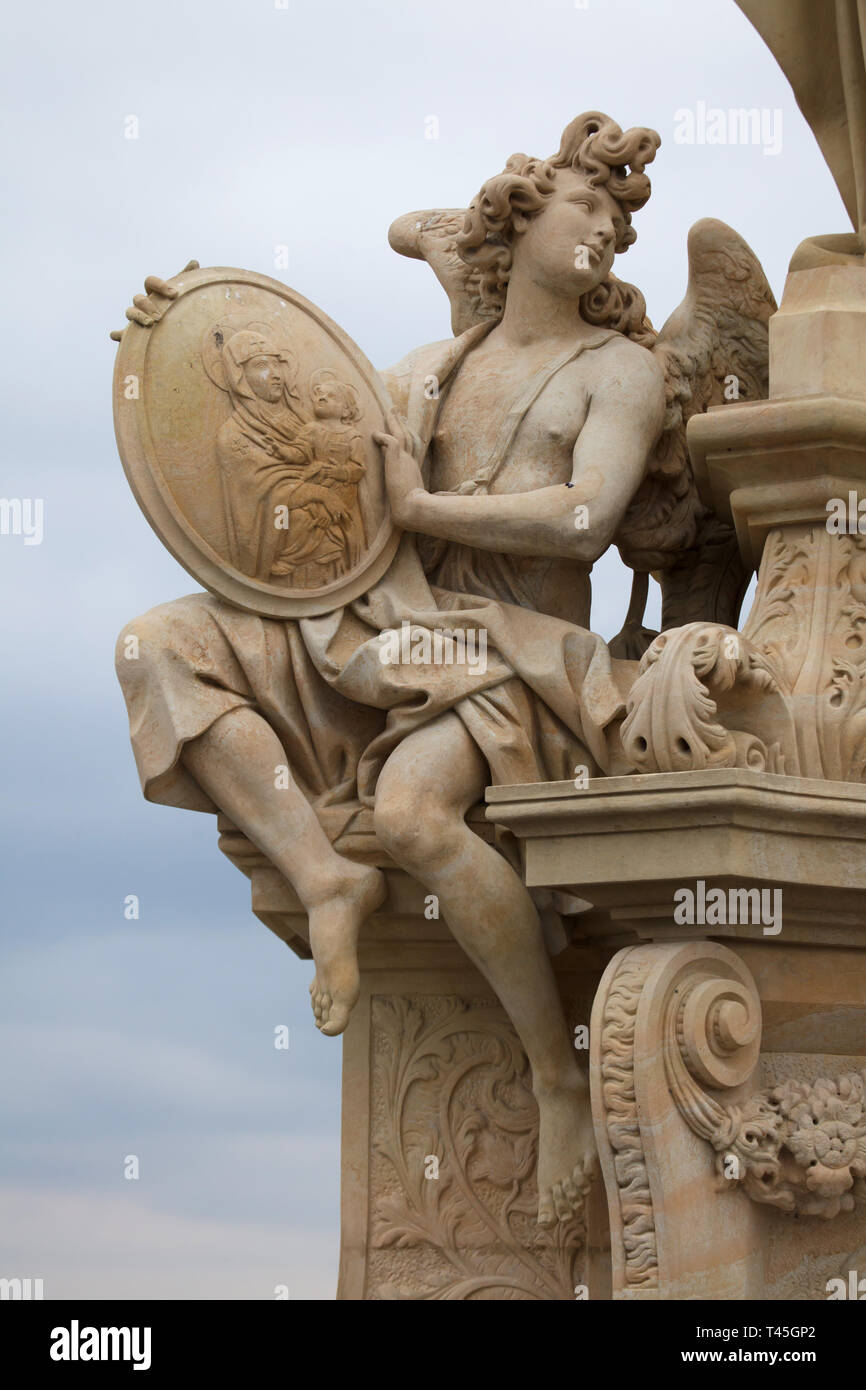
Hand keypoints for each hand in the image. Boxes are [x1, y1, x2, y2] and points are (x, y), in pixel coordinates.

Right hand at [109, 260, 199, 340]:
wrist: (173, 328)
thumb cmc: (174, 306)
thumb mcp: (181, 292)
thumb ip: (185, 279)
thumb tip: (194, 262)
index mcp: (153, 291)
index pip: (150, 282)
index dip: (160, 285)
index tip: (175, 294)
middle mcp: (142, 302)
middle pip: (138, 298)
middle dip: (148, 305)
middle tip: (161, 316)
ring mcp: (136, 316)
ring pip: (130, 312)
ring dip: (137, 316)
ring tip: (150, 324)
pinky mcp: (132, 333)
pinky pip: (122, 333)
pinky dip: (117, 333)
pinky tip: (114, 335)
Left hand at [373, 413, 424, 527]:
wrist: (412, 511)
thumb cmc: (416, 510)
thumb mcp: (417, 500)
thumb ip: (424, 495)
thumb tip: (439, 499)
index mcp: (414, 470)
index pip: (412, 448)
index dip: (408, 436)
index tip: (403, 428)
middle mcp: (411, 462)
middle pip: (408, 437)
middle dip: (401, 423)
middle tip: (397, 411)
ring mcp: (404, 460)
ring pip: (401, 435)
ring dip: (394, 422)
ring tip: (390, 410)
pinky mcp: (397, 461)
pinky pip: (390, 441)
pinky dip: (383, 436)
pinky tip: (374, 434)